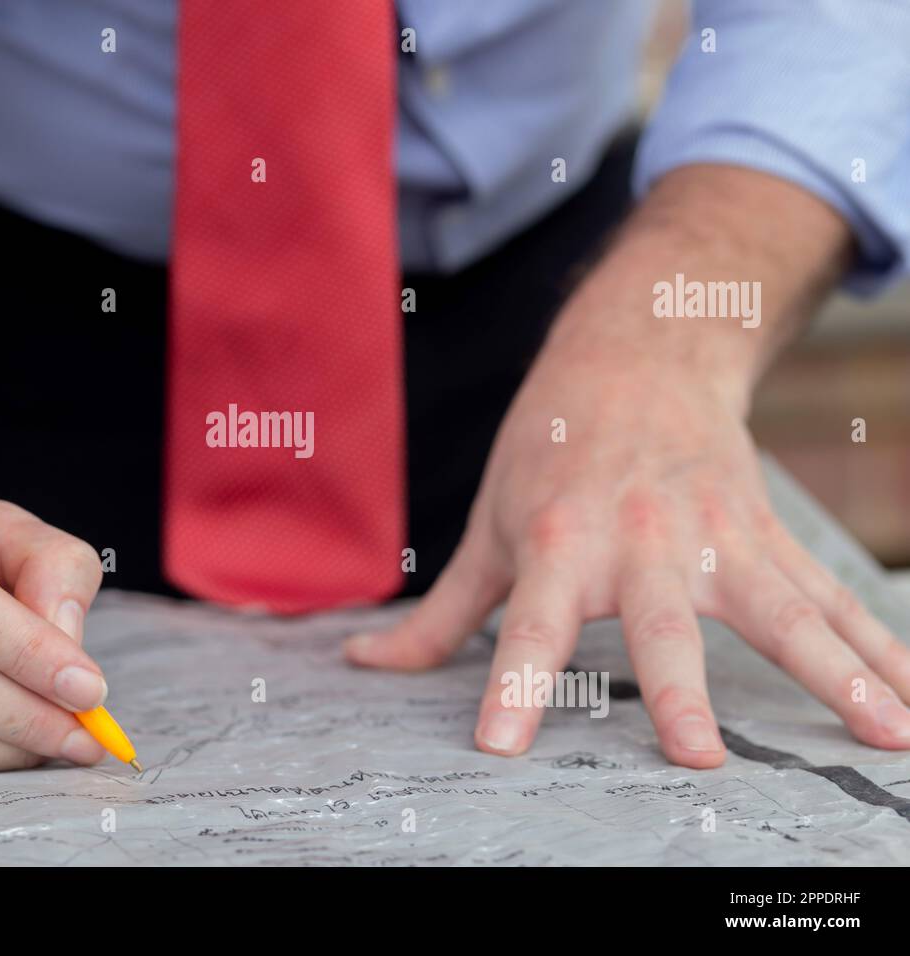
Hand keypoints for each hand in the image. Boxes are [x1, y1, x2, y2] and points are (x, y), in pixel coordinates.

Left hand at [346, 350, 909, 767]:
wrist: (635, 353)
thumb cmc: (545, 450)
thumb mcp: (486, 524)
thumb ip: (441, 612)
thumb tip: (365, 667)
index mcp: (558, 543)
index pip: (529, 626)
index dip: (512, 684)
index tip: (500, 745)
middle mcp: (639, 543)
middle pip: (662, 624)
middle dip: (679, 690)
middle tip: (700, 757)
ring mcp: (714, 538)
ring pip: (781, 610)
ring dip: (836, 672)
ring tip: (882, 733)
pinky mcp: (765, 535)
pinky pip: (828, 597)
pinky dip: (877, 648)